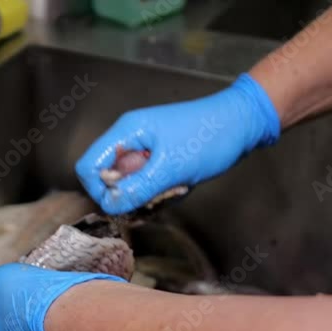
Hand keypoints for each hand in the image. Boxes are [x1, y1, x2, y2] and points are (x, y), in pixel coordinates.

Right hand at [75, 73, 280, 213]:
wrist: (243, 123)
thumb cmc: (208, 137)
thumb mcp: (171, 167)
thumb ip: (137, 188)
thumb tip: (110, 206)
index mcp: (126, 132)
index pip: (89, 166)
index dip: (100, 190)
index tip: (124, 203)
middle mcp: (130, 139)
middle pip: (109, 179)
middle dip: (130, 195)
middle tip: (157, 197)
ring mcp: (146, 150)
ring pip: (130, 185)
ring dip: (150, 195)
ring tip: (176, 188)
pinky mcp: (160, 159)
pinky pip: (149, 184)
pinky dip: (163, 192)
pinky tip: (183, 186)